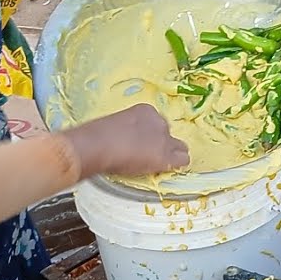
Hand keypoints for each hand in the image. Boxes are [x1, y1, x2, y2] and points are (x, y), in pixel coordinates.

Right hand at [63, 104, 189, 177]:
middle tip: (149, 154)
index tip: (141, 142)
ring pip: (180, 148)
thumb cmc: (98, 136)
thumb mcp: (115, 125)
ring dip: (171, 155)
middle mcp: (159, 121)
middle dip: (161, 144)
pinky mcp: (166, 156)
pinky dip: (177, 165)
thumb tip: (121, 139)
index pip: (156, 123)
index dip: (150, 135)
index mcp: (146, 110)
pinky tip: (168, 169)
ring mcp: (165, 139)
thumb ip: (125, 129)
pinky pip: (182, 160)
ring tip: (159, 163)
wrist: (99, 145)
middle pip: (168, 134)